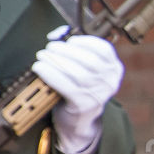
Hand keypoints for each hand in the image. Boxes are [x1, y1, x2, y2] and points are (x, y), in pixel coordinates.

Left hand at [35, 29, 123, 153]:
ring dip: (56, 61)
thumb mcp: (85, 69)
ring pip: (78, 73)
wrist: (79, 120)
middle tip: (50, 47)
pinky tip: (40, 68)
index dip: (85, 41)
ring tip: (42, 56)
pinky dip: (50, 74)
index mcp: (114, 69)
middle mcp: (110, 82)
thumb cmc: (80, 88)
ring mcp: (98, 95)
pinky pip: (66, 86)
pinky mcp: (83, 105)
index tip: (70, 40)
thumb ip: (76, 49)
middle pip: (90, 61)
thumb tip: (56, 34)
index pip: (104, 50)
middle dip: (66, 51)